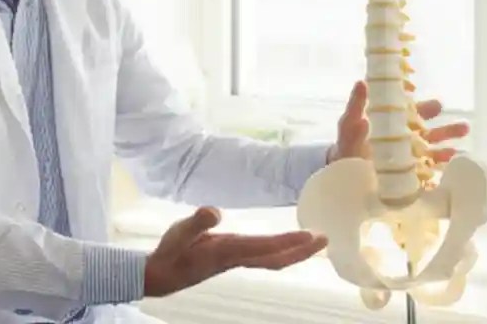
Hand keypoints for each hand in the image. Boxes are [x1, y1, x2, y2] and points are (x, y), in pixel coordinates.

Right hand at [143, 206, 326, 296]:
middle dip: (301, 250)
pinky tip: (292, 243)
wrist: (160, 276)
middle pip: (276, 258)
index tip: (309, 235)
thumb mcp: (177, 234)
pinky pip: (267, 256)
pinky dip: (283, 250)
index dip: (287, 241)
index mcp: (226, 252)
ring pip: (274, 258)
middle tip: (326, 239)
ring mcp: (237, 259)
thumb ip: (195, 224)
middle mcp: (237, 257)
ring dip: (296, 251)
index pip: (263, 247)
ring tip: (318, 241)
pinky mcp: (235, 257)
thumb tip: (213, 211)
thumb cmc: (170, 253)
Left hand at [327, 80, 469, 163]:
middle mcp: (405, 142)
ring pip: (433, 152)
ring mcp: (408, 161)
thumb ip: (356, 106)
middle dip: (447, 130)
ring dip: (448, 150)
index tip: (438, 106)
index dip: (427, 109)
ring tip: (460, 152)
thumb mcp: (349, 124)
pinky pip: (427, 174)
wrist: (341, 174)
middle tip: (463, 127)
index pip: (415, 114)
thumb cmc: (347, 146)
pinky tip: (448, 168)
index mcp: (394, 125)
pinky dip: (438, 171)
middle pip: (431, 133)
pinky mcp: (407, 179)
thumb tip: (362, 82)